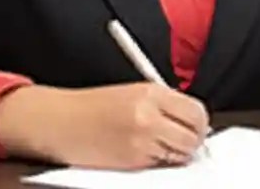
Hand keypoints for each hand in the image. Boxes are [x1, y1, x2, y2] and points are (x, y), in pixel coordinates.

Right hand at [0, 82, 209, 169]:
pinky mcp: (133, 162)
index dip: (199, 123)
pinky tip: (140, 152)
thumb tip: (191, 121)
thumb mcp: (132, 93)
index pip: (197, 112)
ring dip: (174, 154)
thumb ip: (163, 104)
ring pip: (180, 155)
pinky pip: (160, 166)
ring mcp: (142, 140)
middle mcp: (150, 115)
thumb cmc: (91, 107)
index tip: (194, 127)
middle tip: (181, 140)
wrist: (60, 122)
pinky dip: (156, 163)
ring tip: (155, 145)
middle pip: (194, 137)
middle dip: (191, 142)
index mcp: (152, 92)